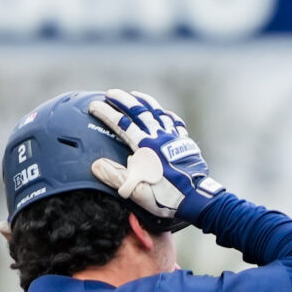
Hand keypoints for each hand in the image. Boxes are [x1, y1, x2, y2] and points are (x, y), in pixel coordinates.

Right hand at [86, 89, 221, 223]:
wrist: (197, 198)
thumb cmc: (167, 197)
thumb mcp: (138, 192)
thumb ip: (117, 177)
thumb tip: (96, 165)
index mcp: (146, 147)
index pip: (122, 124)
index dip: (107, 113)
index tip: (95, 105)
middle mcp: (159, 137)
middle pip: (138, 111)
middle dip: (123, 100)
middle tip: (110, 93)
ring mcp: (173, 137)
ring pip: (157, 112)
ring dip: (143, 102)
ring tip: (133, 95)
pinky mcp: (183, 142)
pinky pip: (174, 122)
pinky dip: (166, 114)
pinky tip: (163, 112)